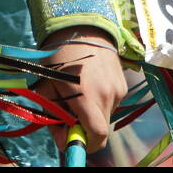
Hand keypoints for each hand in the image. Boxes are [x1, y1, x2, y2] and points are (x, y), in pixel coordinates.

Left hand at [33, 25, 127, 155]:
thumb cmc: (59, 57)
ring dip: (93, 113)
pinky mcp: (123, 84)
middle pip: (101, 128)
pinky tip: (89, 84)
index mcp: (86, 96)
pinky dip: (100, 101)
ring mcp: (118, 90)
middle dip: (86, 129)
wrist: (82, 28)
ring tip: (78, 93)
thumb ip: (53, 115)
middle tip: (69, 114)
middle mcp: (107, 95)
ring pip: (106, 115)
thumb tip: (62, 142)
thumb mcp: (48, 85)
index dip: (86, 143)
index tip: (74, 140)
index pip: (97, 135)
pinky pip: (112, 102)